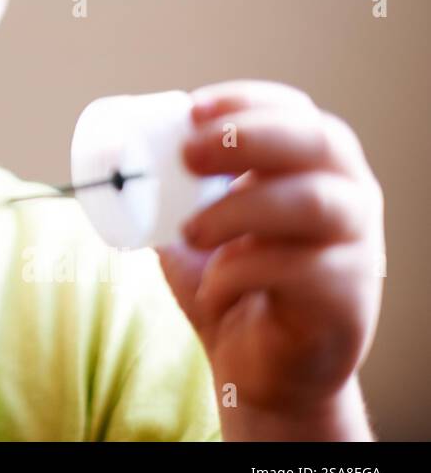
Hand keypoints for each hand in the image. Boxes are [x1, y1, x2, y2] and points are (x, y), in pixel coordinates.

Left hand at [156, 80, 384, 439]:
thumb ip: (172, 191)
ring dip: (240, 208)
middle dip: (247, 138)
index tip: (191, 110)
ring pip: (314, 203)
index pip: (293, 111)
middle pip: (317, 143)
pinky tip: (216, 286)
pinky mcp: (350, 298)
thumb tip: (116, 153)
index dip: (245, 101)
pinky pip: (303, 269)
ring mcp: (357, 246)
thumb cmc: (233, 286)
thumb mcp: (198, 226)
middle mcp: (348, 196)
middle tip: (187, 155)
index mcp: (312, 167)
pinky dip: (245, 270)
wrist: (261, 371)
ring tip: (190, 231)